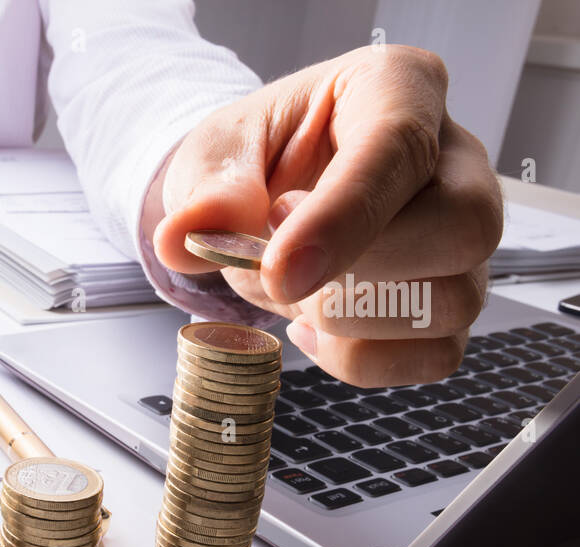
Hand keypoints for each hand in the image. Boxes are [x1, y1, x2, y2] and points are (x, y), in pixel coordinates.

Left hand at [152, 45, 501, 386]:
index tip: (280, 268)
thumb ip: (208, 192)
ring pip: (455, 300)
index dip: (341, 218)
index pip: (400, 148)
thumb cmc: (256, 157)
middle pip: (461, 229)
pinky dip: (362, 359)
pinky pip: (436, 354)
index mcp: (398, 89)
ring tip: (290, 293)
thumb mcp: (217, 154)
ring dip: (350, 323)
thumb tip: (182, 238)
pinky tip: (312, 330)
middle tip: (278, 268)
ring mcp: (462, 236)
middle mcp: (454, 159)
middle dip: (355, 273)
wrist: (260, 196)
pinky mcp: (451, 297)